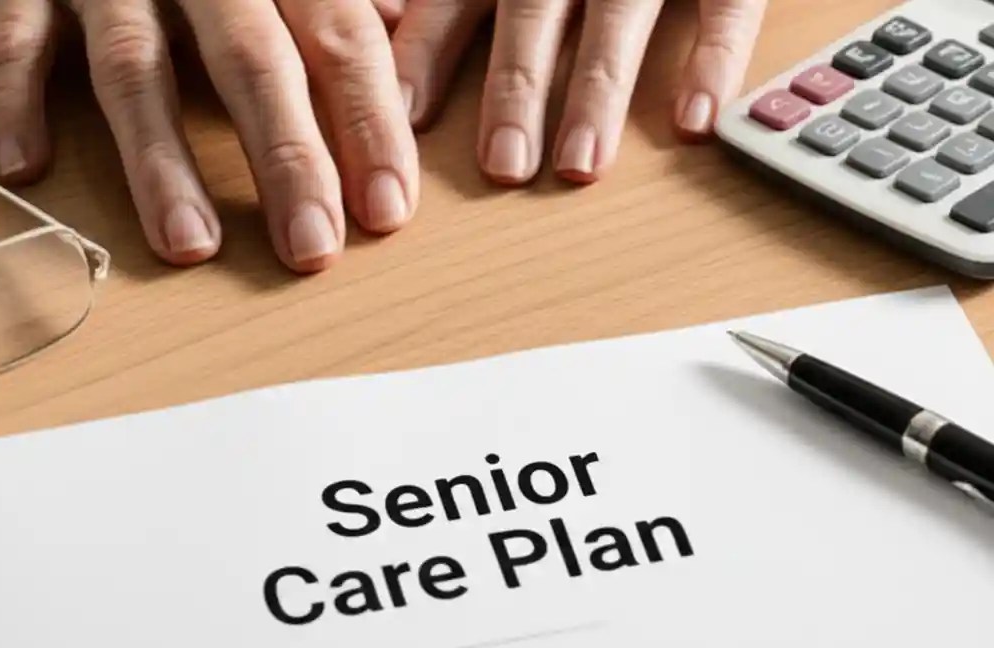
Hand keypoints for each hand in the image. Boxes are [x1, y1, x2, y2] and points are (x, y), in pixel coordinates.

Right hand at [0, 0, 418, 272]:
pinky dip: (15, 99)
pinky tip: (23, 168)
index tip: (386, 210)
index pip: (338, 37)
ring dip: (162, 162)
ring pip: (135, 67)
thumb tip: (399, 26)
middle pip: (251, 60)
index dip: (369, 123)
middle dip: (287, 158)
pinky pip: (16, 38)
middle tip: (312, 247)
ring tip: (190, 246)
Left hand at [390, 0, 766, 183]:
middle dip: (514, 90)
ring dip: (596, 93)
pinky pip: (722, 9)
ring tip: (579, 164)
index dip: (428, 55)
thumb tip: (389, 44)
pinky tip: (692, 121)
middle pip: (532, 14)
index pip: (456, 0)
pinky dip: (712, 62)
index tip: (407, 120)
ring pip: (616, 20)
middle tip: (502, 166)